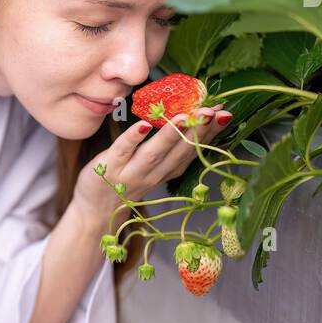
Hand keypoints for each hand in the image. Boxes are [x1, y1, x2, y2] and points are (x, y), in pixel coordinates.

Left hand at [71, 107, 232, 223]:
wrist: (96, 210)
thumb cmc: (126, 181)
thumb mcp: (155, 168)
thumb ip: (172, 148)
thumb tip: (193, 117)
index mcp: (167, 171)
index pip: (192, 150)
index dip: (209, 132)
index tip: (225, 113)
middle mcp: (153, 174)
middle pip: (178, 152)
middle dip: (197, 131)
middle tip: (211, 111)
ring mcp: (130, 172)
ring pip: (154, 153)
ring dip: (171, 135)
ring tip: (185, 116)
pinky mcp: (108, 167)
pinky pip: (122, 151)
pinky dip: (133, 138)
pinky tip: (144, 124)